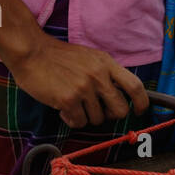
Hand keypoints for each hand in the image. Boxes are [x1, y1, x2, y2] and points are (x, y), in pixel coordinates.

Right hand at [6, 36, 148, 128]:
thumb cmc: (58, 56)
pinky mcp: (68, 99)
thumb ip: (105, 73)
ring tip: (74, 104)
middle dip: (110, 116)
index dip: (142, 102)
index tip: (141, 111)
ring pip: (97, 119)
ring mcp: (84, 88)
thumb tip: (118, 95)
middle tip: (98, 112)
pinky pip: (79, 122)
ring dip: (86, 117)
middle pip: (120, 109)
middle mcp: (98, 75)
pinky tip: (63, 108)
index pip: (135, 85)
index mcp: (106, 63)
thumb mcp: (90, 57)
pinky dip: (71, 120)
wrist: (32, 52)